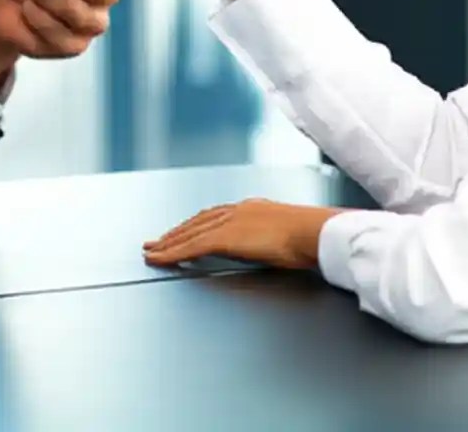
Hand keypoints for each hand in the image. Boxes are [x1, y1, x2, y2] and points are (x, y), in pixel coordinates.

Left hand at [142, 198, 343, 269]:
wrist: (315, 232)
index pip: (214, 215)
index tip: (182, 230)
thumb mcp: (287, 233)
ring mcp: (229, 223)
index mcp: (252, 208)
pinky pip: (191, 247)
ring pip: (189, 234)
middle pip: (196, 222)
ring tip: (152, 251)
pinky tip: (160, 258)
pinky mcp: (224, 238)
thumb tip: (271, 245)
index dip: (195, 224)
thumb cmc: (312, 236)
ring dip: (168, 243)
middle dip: (175, 233)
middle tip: (156, 241)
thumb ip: (272, 237)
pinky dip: (173, 253)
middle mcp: (236, 211)